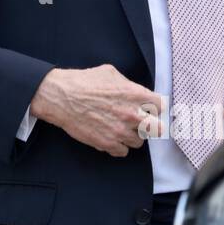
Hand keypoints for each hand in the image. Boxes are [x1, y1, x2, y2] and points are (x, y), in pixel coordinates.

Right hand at [30, 65, 164, 156]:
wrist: (62, 97)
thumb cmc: (83, 82)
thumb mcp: (110, 73)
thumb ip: (128, 84)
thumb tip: (136, 92)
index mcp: (135, 95)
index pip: (161, 106)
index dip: (155, 107)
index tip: (150, 109)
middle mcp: (131, 114)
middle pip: (157, 128)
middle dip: (150, 125)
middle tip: (141, 123)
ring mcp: (120, 131)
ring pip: (139, 142)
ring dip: (132, 136)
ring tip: (120, 128)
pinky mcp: (108, 143)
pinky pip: (123, 151)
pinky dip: (118, 146)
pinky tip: (110, 136)